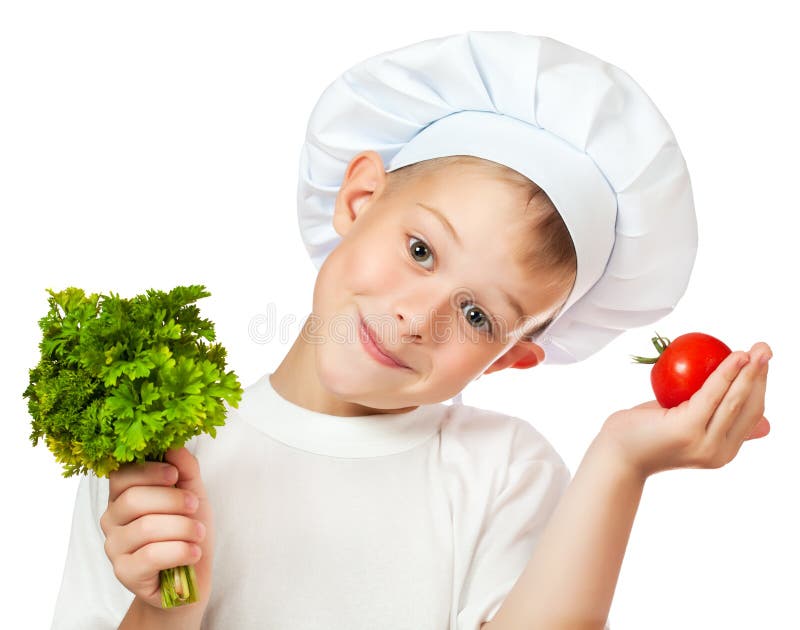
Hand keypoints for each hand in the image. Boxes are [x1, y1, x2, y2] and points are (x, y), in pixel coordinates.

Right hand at [100, 447, 214, 610]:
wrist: (191, 576)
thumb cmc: (187, 529)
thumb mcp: (192, 493)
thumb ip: (185, 468)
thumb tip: (174, 445)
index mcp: (123, 495)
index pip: (121, 474)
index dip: (149, 470)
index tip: (174, 475)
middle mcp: (112, 519)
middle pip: (134, 499)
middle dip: (172, 500)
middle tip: (194, 506)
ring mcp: (115, 547)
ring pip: (146, 528)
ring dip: (183, 528)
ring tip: (199, 533)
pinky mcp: (125, 573)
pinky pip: (151, 555)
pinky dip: (180, 551)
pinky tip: (193, 552)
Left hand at [599, 342, 771, 479]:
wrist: (616, 455)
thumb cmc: (647, 435)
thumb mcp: (688, 427)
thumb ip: (718, 422)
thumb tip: (764, 424)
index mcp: (723, 451)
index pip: (752, 416)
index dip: (761, 387)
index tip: (763, 362)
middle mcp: (719, 452)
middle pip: (749, 407)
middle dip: (761, 375)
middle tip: (765, 348)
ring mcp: (704, 444)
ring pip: (734, 400)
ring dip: (748, 371)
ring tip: (755, 349)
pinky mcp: (686, 430)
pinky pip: (711, 394)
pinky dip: (725, 373)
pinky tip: (734, 357)